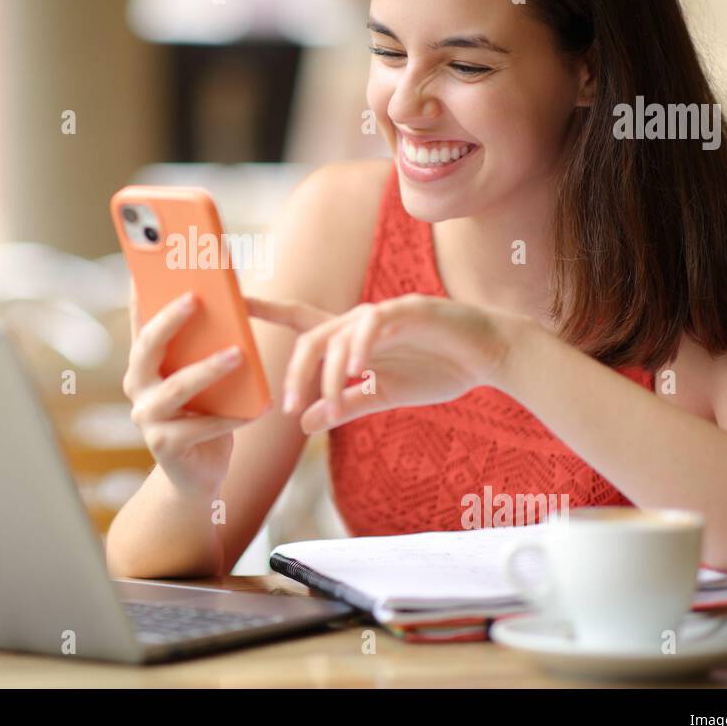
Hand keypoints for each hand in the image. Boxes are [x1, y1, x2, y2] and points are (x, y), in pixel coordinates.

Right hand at [121, 284, 266, 496]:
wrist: (198, 475)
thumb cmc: (205, 415)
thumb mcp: (205, 376)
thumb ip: (204, 347)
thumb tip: (228, 306)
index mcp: (145, 363)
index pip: (141, 320)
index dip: (142, 291)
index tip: (150, 262)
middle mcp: (138, 386)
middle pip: (148, 346)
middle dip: (171, 319)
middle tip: (197, 297)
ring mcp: (147, 418)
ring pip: (177, 387)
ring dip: (208, 369)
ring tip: (238, 353)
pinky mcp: (165, 446)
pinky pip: (201, 426)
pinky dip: (231, 417)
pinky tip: (256, 408)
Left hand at [248, 293, 519, 434]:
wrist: (492, 356)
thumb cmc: (440, 368)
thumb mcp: (385, 395)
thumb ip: (345, 405)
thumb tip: (303, 423)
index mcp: (353, 337)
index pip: (302, 320)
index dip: (268, 310)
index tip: (235, 302)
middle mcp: (362, 320)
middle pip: (312, 336)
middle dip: (295, 372)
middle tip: (289, 407)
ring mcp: (385, 313)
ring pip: (339, 335)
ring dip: (328, 373)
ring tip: (328, 405)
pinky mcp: (411, 310)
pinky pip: (375, 323)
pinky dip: (361, 345)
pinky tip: (358, 368)